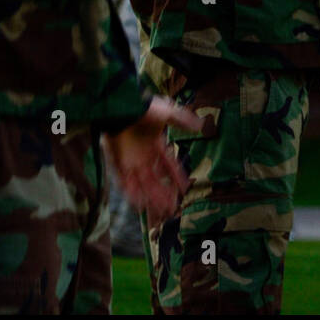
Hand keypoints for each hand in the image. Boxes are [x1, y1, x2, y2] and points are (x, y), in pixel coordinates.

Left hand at [102, 98, 202, 224]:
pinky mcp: (118, 163)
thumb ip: (183, 120)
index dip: (177, 177)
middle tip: (173, 210)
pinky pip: (125, 182)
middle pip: (155, 180)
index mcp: (155, 144)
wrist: (122, 106)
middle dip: (164, 195)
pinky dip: (132, 193)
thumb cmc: (144, 107)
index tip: (185, 190)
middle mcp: (143, 155)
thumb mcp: (167, 112)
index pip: (168, 164)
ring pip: (143, 185)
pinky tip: (139, 205)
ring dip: (151, 199)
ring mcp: (130, 160)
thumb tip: (201, 125)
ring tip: (160, 213)